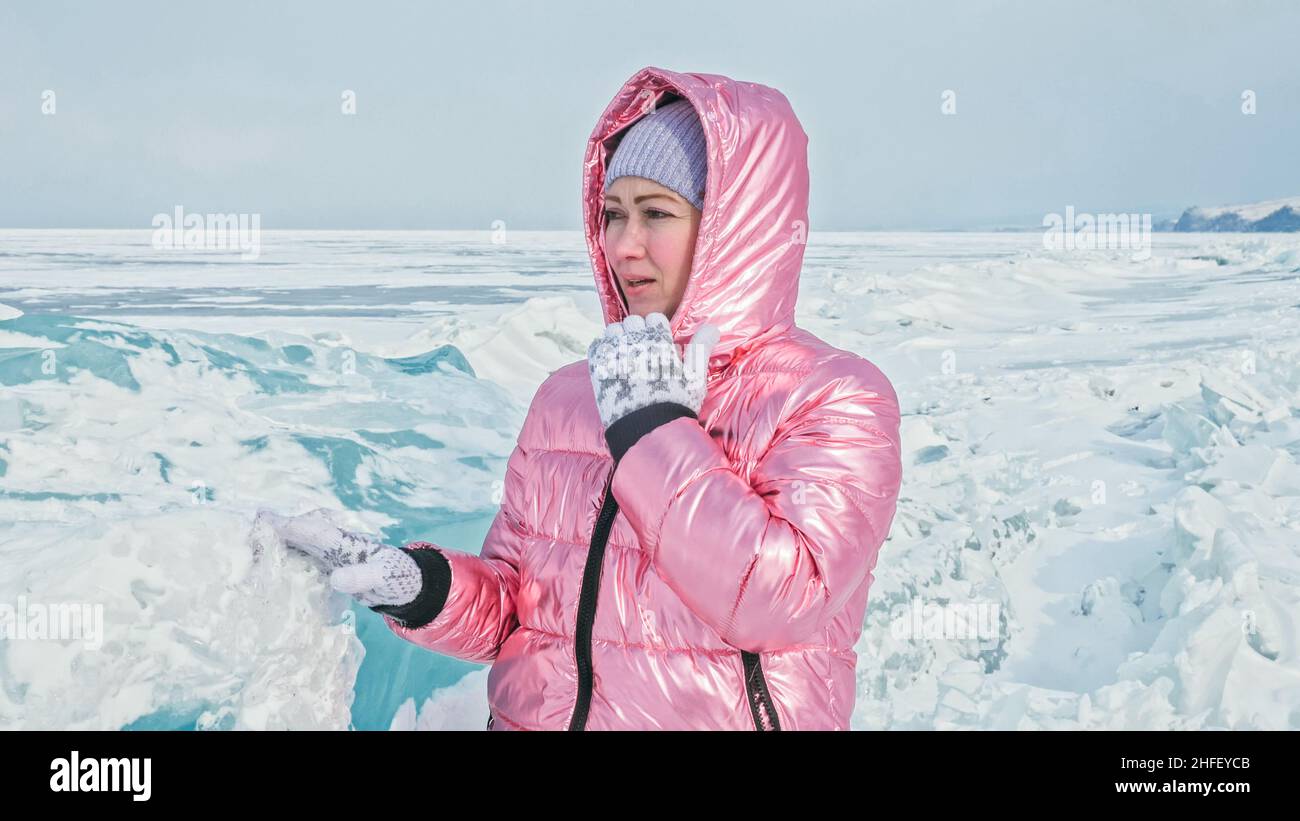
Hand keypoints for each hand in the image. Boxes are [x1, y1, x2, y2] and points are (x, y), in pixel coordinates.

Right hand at [249, 508, 422, 607]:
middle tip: (242, 531)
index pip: (310, 530)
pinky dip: (281, 557)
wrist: (403, 582)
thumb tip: (336, 578)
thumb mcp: (382, 578)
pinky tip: (265, 565)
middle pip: (296, 531)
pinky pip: (298, 557)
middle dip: (271, 529)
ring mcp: (326, 553)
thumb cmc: (395, 576)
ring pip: (294, 542)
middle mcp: (330, 543)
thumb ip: (361, 577)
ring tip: (245, 547)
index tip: (262, 520)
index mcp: (342, 542)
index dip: (286, 525)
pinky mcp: (324, 564)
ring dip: (272, 543)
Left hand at [586, 313, 719, 429]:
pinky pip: (597, 345)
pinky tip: (614, 365)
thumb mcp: (695, 377)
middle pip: (633, 322)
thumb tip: (713, 327)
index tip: (659, 346)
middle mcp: (634, 342)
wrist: (645, 432)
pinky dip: (605, 350)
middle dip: (639, 333)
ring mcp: (614, 353)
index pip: (654, 318)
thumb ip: (701, 348)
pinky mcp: (598, 366)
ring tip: (627, 358)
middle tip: (644, 354)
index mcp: (658, 341)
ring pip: (614, 330)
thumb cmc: (675, 405)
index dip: (658, 331)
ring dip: (620, 339)